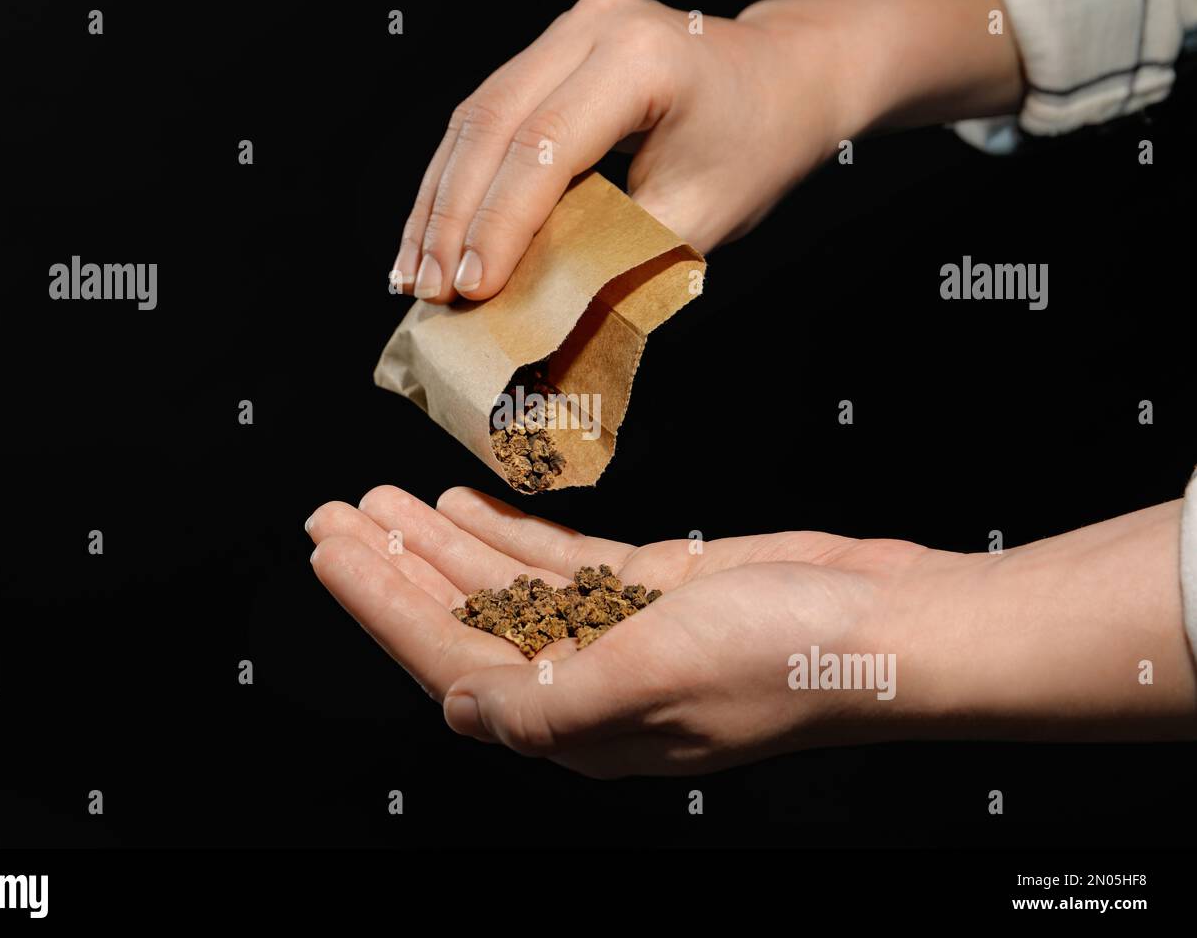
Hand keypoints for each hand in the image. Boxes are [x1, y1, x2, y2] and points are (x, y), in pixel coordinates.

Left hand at [307, 488, 1196, 777]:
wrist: (889, 625)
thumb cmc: (789, 657)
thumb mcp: (656, 677)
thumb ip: (549, 700)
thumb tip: (460, 710)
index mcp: (577, 722)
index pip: (450, 659)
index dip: (383, 606)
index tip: (335, 551)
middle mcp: (587, 683)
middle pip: (462, 621)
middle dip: (394, 569)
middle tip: (338, 516)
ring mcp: (619, 635)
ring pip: (503, 587)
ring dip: (441, 545)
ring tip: (385, 502)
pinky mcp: (652, 591)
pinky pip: (558, 563)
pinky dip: (509, 536)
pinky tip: (466, 508)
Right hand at [390, 0, 1023, 303]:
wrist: (787, 81)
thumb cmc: (757, 148)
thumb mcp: (696, 218)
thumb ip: (613, 257)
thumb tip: (529, 310)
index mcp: (642, 59)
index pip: (544, 148)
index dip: (498, 226)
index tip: (471, 291)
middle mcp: (595, 26)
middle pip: (491, 124)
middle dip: (451, 218)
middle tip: (429, 292)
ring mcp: (570, 28)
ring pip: (474, 117)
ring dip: (439, 201)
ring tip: (414, 272)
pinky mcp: (555, 46)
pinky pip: (487, 113)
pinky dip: (457, 177)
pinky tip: (432, 229)